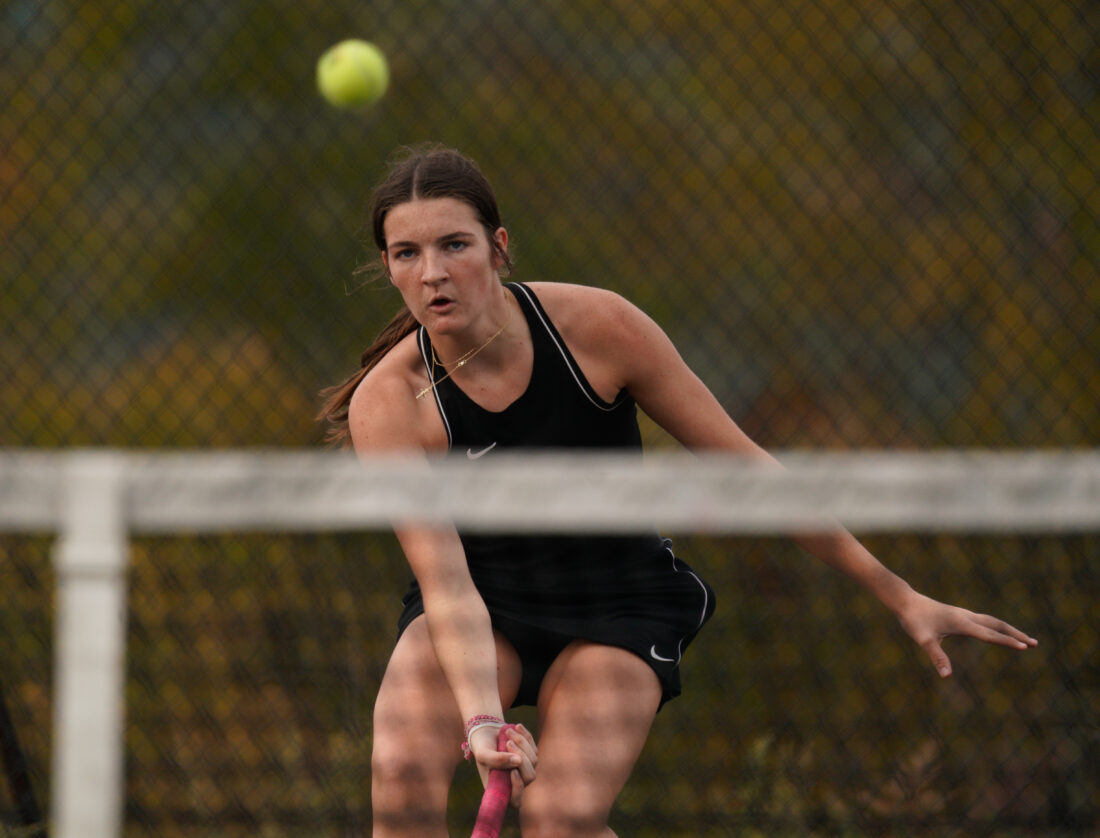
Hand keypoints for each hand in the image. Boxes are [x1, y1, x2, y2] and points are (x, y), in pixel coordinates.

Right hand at [469, 723, 537, 806]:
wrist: (487, 733)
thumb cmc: (482, 747)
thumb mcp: (483, 754)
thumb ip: (497, 760)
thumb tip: (518, 761)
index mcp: (501, 788)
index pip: (516, 800)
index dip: (518, 788)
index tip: (513, 771)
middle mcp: (515, 781)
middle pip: (529, 777)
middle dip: (521, 758)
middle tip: (508, 743)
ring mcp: (524, 769)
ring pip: (533, 761)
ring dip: (521, 744)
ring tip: (507, 732)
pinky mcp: (530, 755)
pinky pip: (534, 747)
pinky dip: (525, 736)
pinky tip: (517, 727)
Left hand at [895, 591, 1037, 677]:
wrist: (905, 601)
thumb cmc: (913, 621)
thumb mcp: (924, 640)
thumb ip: (936, 657)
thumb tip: (946, 675)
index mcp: (961, 623)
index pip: (990, 634)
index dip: (1007, 641)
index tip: (1025, 647)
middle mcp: (966, 617)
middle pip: (997, 625)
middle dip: (1015, 634)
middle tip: (1034, 643)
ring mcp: (963, 615)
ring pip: (992, 621)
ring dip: (1008, 629)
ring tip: (1023, 638)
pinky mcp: (959, 615)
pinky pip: (984, 621)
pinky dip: (996, 627)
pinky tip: (997, 632)